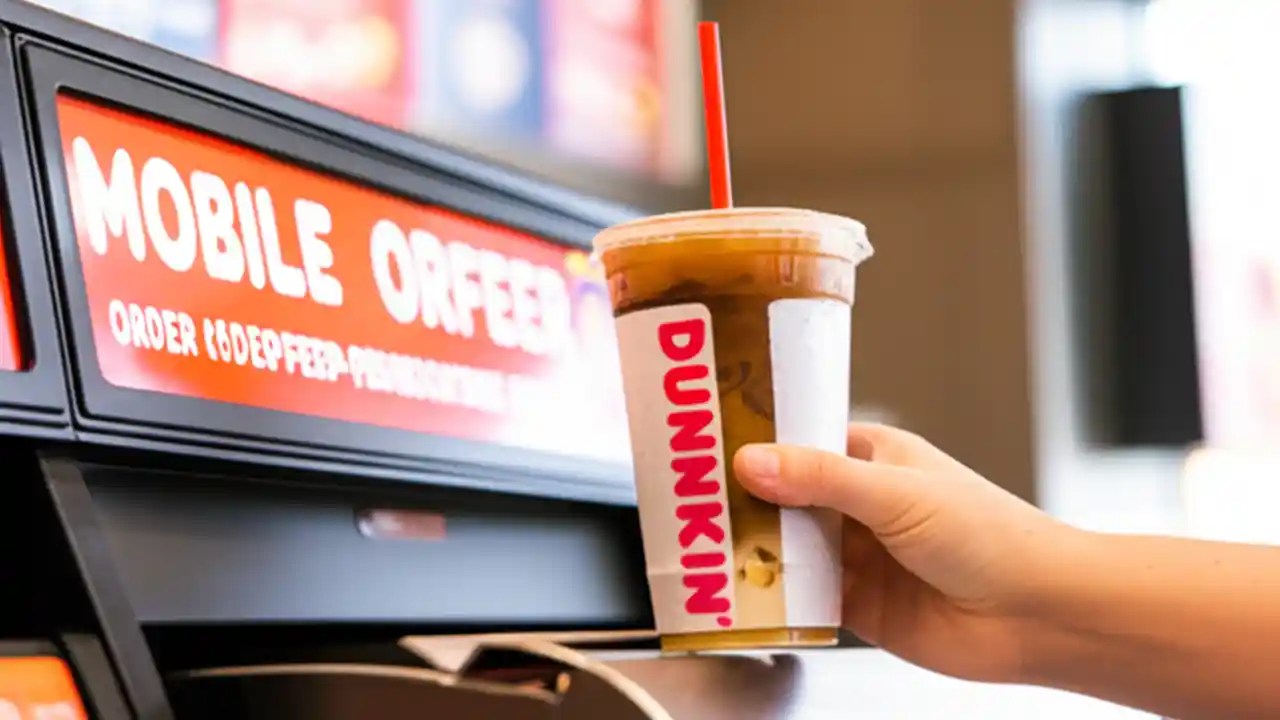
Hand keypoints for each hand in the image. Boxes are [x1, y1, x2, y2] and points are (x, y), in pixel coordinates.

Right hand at [734, 423, 1078, 682]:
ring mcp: (856, 556)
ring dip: (753, 551)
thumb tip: (752, 461)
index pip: (798, 441)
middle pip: (783, 498)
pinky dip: (774, 599)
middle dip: (742, 502)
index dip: (754, 442)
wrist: (1038, 616)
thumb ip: (821, 479)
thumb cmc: (991, 535)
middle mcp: (859, 504)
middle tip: (688, 501)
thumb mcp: (896, 492)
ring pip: (786, 549)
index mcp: (872, 457)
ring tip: (701, 547)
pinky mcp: (857, 607)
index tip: (705, 443)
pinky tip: (743, 595)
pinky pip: (801, 599)